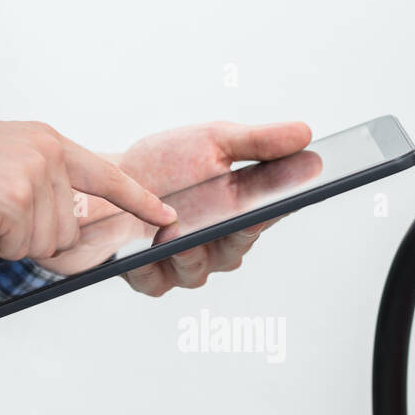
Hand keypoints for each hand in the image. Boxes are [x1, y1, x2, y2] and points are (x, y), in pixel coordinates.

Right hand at [0, 109, 175, 259]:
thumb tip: (74, 238)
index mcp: (46, 141)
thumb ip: (41, 192)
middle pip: (67, 231)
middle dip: (27, 236)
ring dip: (6, 241)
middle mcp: (47, 155)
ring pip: (44, 245)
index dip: (139, 201)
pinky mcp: (14, 201)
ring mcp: (34, 177)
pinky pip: (18, 249)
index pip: (106, 176)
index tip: (168, 217)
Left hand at [36, 121, 310, 293]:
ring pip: (196, 269)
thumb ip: (258, 143)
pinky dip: (148, 264)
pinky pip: (153, 279)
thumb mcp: (214, 142)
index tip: (284, 198)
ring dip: (188, 251)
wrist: (108, 180)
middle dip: (237, 234)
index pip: (267, 215)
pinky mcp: (148, 278)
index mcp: (241, 215)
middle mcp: (217, 247)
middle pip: (236, 248)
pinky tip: (142, 250)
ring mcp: (183, 267)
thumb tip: (306, 134)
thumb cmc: (166, 164)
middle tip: (242, 219)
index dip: (276, 210)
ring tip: (179, 235)